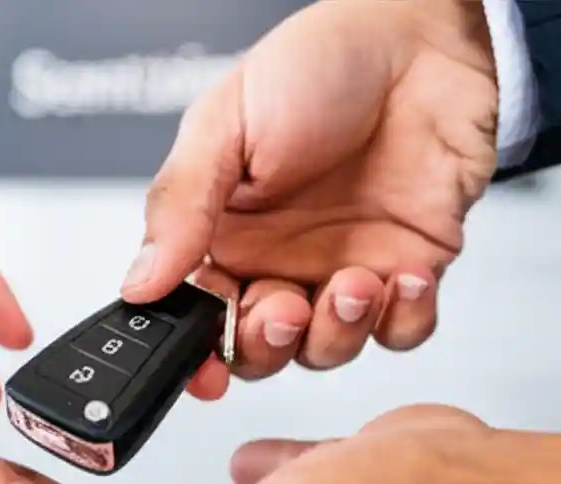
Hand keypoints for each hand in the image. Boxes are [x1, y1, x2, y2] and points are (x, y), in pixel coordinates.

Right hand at [128, 0, 499, 399]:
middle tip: (284, 309)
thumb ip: (180, 207)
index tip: (204, 368)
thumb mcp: (224, 124)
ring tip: (354, 280)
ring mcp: (345, 266)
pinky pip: (402, 330)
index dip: (198, 352)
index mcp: (224, 230)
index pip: (197, 317)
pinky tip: (404, 274)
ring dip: (337, 331)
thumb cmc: (319, 63)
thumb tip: (138, 283)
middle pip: (259, 349)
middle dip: (269, 345)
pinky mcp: (410, 268)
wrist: (422, 38)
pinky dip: (403, 320)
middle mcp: (280, 258)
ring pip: (328, 350)